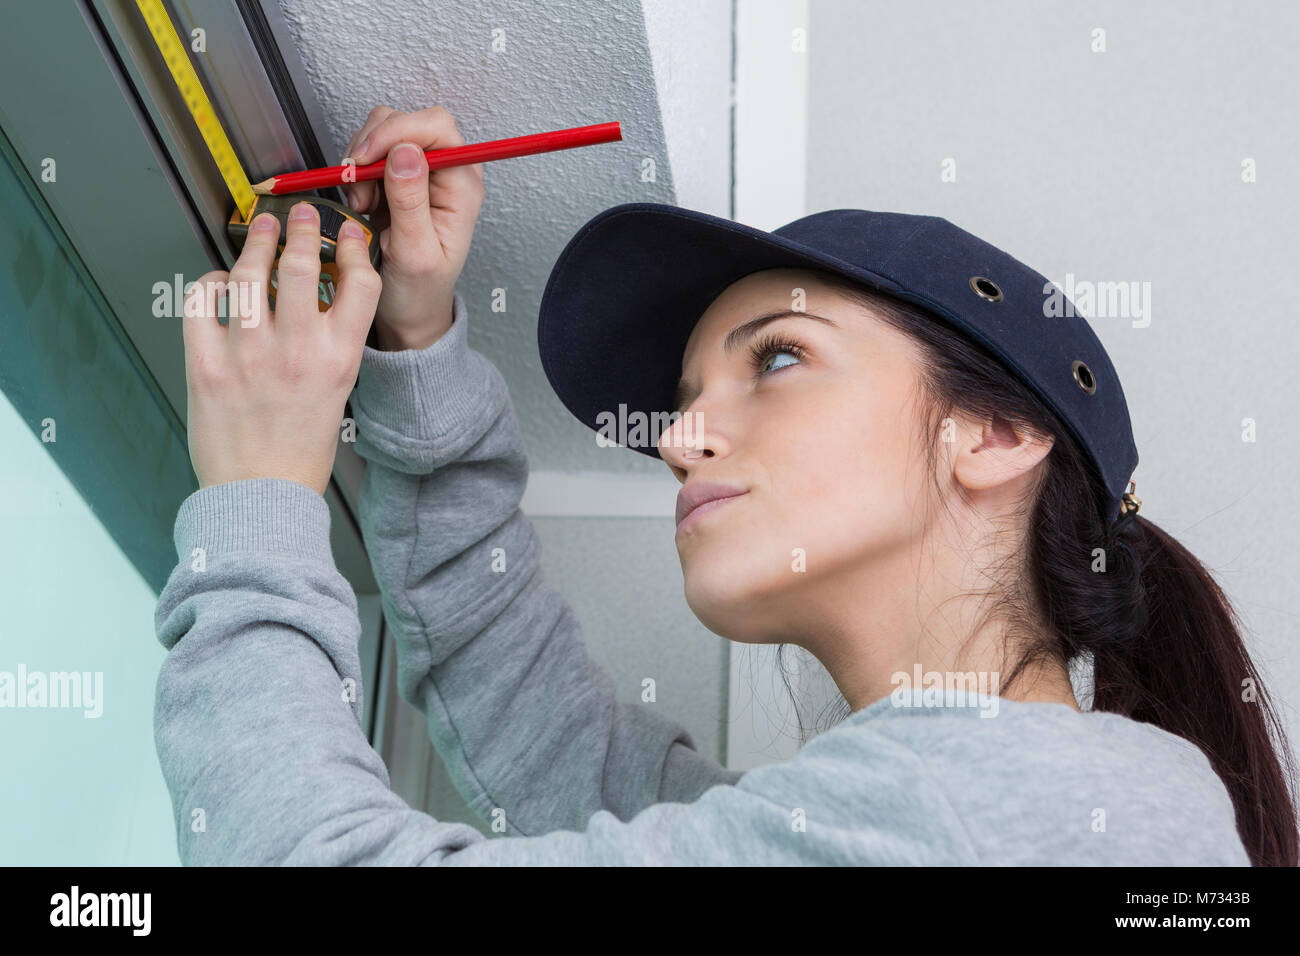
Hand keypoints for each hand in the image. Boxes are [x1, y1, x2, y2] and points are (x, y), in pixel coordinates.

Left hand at [182, 203, 381, 494]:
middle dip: (301, 230)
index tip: (348, 236)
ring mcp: (248, 356)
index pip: (360, 284)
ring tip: (262, 233)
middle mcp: (296, 351)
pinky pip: (200, 304)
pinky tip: (217, 283)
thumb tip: (316, 301)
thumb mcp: (337, 394)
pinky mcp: (207, 365)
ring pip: (248, 275)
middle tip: (299, 218)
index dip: (355, 249)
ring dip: (257, 245)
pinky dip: (208, 284)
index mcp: (337, 360)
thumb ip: (330, 346)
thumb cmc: (299, 452)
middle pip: (302, 265)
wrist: (261, 495)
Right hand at [341, 105, 484, 350]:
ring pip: (384, 130)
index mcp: (462, 185)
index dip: (397, 132)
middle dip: (374, 147)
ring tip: (362, 203)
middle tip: (358, 188)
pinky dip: (357, 170)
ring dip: (362, 161)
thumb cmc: (419, 289)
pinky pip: (371, 151)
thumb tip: (406, 153)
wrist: (410, 307)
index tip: (365, 160)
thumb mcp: (414, 253)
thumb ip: (411, 202)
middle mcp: (447, 170)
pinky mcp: (399, 175)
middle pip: (407, 121)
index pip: (436, 127)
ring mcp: (422, 170)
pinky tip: (361, 203)